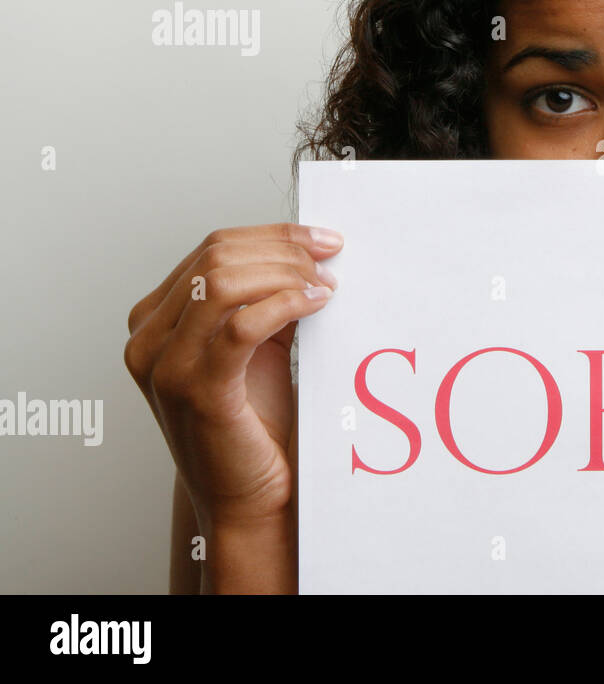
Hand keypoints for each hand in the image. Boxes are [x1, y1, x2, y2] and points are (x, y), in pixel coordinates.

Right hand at [123, 223, 341, 531]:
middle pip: (218, 257)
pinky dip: (285, 303)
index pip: (212, 249)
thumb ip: (266, 298)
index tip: (322, 239)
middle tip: (328, 261)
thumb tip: (309, 252)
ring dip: (286, 274)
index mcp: (155, 319)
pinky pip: (241, 325)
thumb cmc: (253, 422)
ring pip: (225, 283)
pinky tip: (314, 303)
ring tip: (324, 285)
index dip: (273, 236)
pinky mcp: (196, 389)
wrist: (249, 494)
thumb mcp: (257, 345)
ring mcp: (164, 364)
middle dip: (283, 250)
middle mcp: (148, 338)